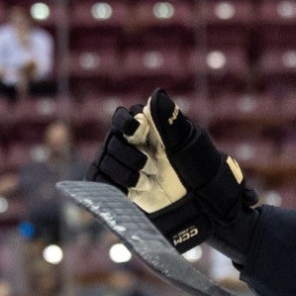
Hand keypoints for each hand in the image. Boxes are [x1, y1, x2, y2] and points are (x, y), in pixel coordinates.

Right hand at [90, 89, 258, 256]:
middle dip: (132, 157)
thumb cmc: (195, 166)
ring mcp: (122, 163)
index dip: (124, 123)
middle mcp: (129, 144)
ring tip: (148, 181)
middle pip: (111, 143)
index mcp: (145, 128)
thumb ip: (170, 119)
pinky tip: (134, 190)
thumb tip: (156, 96)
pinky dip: (114, 186)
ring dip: (127, 174)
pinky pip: (98, 180)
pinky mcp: (117, 184)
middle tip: (154, 168)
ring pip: (104, 162)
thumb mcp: (187, 141)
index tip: (136, 130)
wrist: (196, 199)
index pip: (122, 117)